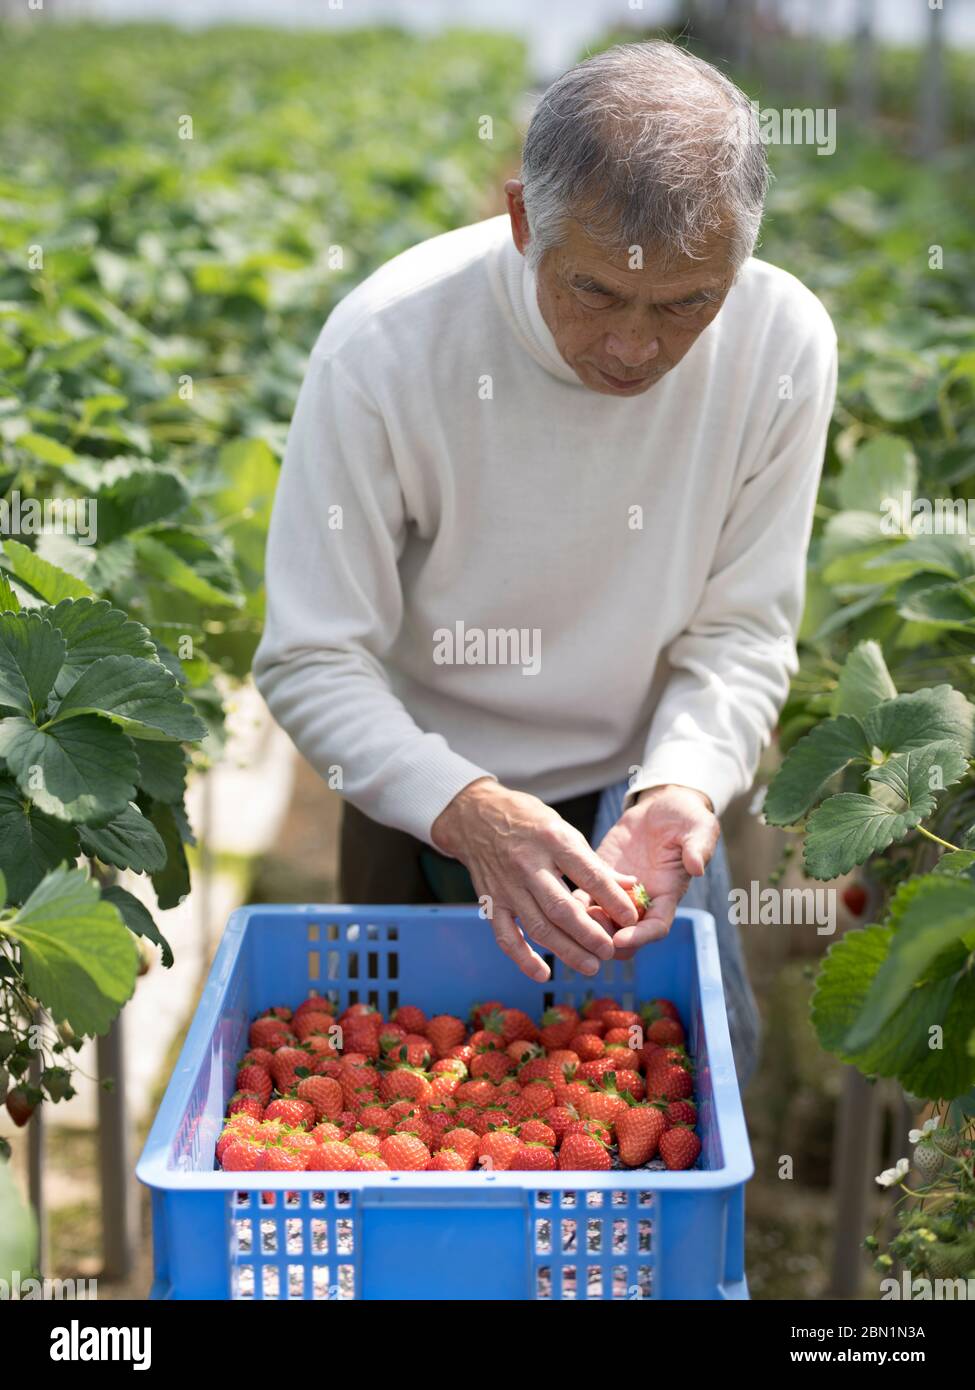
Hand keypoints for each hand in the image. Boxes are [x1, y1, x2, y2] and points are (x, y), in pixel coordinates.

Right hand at [431, 778, 640, 981]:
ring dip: (566, 951)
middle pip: (561, 908)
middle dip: (589, 934)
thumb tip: (631, 886)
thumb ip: (594, 862)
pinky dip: (523, 958)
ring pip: (538, 927)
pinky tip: (543, 974)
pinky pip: (505, 936)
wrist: (476, 816)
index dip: (612, 899)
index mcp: (552, 840)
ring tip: (591, 965)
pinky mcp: (490, 902)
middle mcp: (527, 865)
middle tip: (610, 951)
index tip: (632, 918)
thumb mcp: (564, 829)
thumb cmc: (529, 821)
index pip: (588, 874)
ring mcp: (506, 886)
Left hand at [575, 784, 718, 957]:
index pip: (656, 927)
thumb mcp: (699, 829)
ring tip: (571, 915)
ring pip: (601, 920)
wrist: (664, 806)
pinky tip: (558, 897)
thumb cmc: (687, 819)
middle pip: (624, 934)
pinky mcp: (599, 874)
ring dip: (586, 924)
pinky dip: (572, 902)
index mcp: (668, 895)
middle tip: (589, 929)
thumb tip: (697, 867)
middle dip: (606, 937)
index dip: (640, 937)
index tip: (620, 940)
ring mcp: (619, 890)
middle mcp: (642, 899)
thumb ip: (698, 848)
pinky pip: (584, 895)